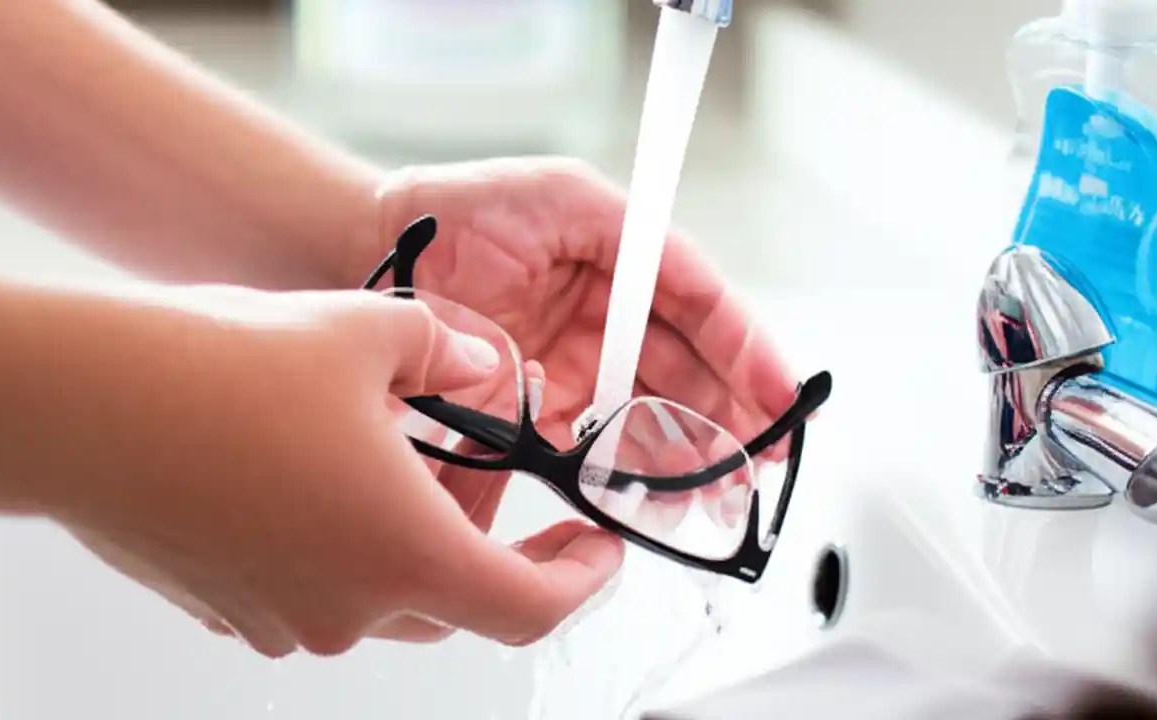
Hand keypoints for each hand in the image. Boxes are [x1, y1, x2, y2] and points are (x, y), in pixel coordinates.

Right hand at [45, 286, 622, 656]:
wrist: (78, 402)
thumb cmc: (217, 372)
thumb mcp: (369, 332)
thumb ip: (449, 351)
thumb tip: (482, 366)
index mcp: (406, 553)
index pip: (530, 606)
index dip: (577, 580)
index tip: (594, 548)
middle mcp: (348, 608)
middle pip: (453, 595)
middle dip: (481, 539)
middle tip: (479, 474)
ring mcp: (280, 617)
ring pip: (378, 588)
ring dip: (400, 533)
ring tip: (382, 450)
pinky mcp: (225, 607)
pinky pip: (310, 586)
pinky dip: (334, 542)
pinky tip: (308, 469)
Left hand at [375, 157, 796, 447]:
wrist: (375, 250)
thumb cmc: (461, 207)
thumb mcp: (563, 195)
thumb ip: (627, 234)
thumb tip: (679, 300)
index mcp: (625, 259)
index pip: (702, 307)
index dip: (747, 351)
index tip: (781, 394)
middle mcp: (608, 316)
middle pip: (688, 370)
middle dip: (733, 416)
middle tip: (766, 459)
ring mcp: (575, 363)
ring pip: (650, 412)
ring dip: (691, 451)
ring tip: (725, 486)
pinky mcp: (536, 406)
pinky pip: (592, 443)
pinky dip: (627, 471)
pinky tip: (657, 493)